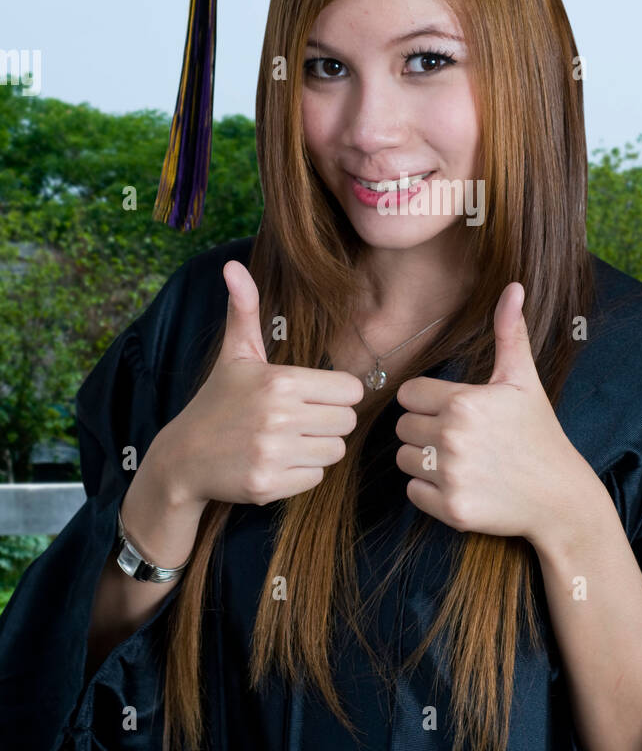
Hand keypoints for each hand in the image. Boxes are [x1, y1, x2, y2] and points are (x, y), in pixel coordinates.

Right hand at [147, 260, 364, 508]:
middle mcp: (279, 417)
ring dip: (316, 448)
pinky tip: (274, 462)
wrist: (182, 458)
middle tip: (296, 421)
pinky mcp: (268, 485)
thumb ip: (244, 309)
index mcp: (280, 380)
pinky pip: (315, 478)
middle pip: (347, 422)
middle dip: (327, 422)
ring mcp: (272, 453)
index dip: (334, 393)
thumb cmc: (218, 402)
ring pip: (334, 452)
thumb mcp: (235, 355)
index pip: (351, 390)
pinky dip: (300, 474)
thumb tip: (232, 265)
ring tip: (284, 441)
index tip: (309, 396)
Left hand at [394, 283, 602, 549]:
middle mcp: (452, 438)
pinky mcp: (451, 509)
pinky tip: (461, 484)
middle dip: (424, 430)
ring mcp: (451, 476)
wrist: (561, 496)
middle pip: (403, 428)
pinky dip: (430, 491)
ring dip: (424, 461)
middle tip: (458, 437)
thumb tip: (513, 287)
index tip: (453, 410)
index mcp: (464, 402)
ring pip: (405, 460)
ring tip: (460, 460)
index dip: (428, 401)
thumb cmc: (539, 433)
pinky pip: (414, 492)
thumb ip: (510, 333)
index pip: (409, 395)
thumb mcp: (523, 381)